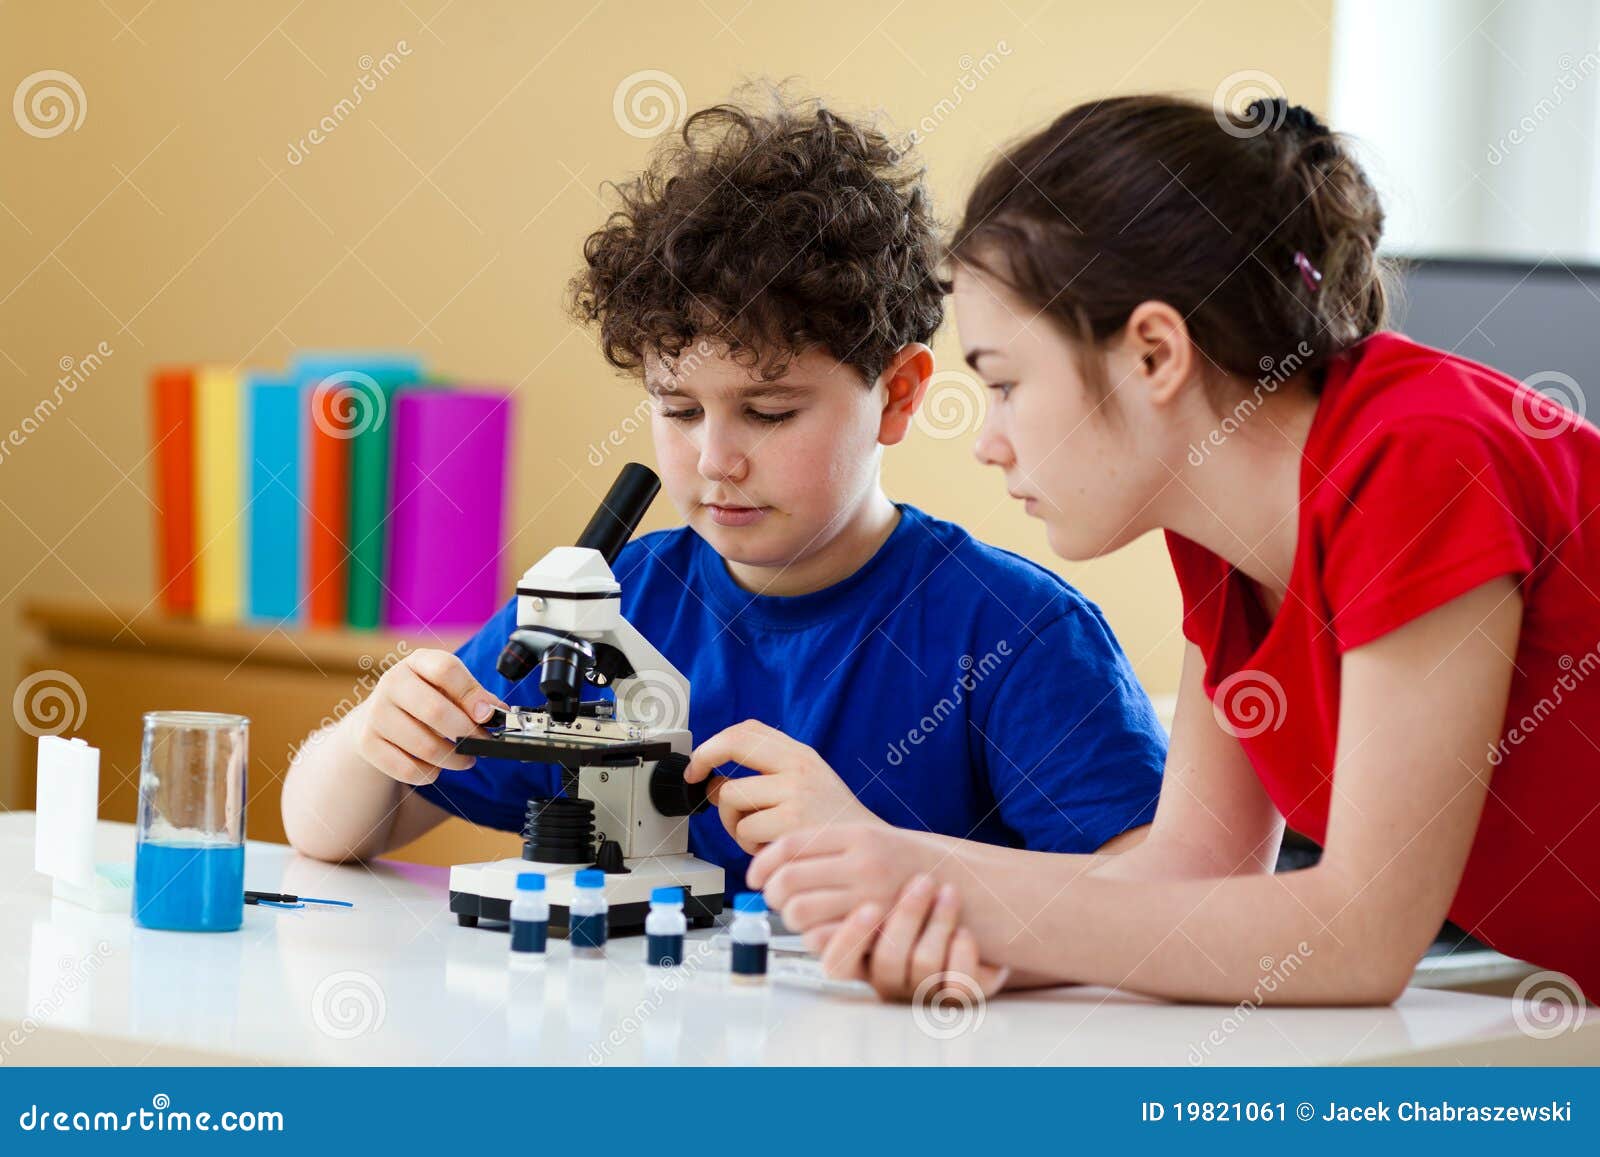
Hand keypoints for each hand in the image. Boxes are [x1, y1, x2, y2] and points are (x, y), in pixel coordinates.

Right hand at [352, 649, 506, 784]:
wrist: (377, 717)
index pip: (446, 669)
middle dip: (467, 733)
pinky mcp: (367, 743)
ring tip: (465, 759)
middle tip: (482, 744)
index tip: (489, 715)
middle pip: (435, 710)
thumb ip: (473, 696)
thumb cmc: (423, 700)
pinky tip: (436, 767)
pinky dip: (429, 773)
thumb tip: (497, 711)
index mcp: (417, 662)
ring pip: (424, 745)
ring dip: (453, 758)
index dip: (472, 694)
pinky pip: (407, 768)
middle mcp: (392, 682)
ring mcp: (376, 713)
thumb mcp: (447, 689)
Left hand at [683, 720, 881, 853]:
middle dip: (705, 765)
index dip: (713, 743)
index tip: (700, 762)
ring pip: (730, 797)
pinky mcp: (790, 822)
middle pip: (732, 749)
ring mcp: (795, 792)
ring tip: (760, 836)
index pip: (747, 730)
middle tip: (701, 787)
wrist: (868, 854)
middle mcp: (798, 766)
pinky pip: (744, 830)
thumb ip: (764, 778)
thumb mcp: (806, 787)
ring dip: (734, 824)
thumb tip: (711, 784)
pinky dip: (749, 846)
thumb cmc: (832, 825)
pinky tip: (771, 849)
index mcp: (801, 755)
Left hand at [749, 822, 941, 935]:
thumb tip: (772, 859)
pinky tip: (822, 933)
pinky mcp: (879, 932)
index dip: (762, 863)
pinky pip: (822, 940)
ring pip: (798, 912)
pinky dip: (814, 939)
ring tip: (799, 916)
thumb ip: (828, 846)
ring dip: (791, 918)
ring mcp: (873, 899)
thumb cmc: (909, 866)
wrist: (968, 890)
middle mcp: (864, 863)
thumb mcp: (873, 838)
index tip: (755, 876)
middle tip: (775, 899)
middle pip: (786, 881)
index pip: (790, 845)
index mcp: (858, 834)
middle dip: (772, 894)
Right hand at [820, 874, 1009, 1002]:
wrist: (969, 927)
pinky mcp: (958, 995)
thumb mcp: (871, 897)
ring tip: (949, 890)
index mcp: (860, 961)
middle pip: (886, 960)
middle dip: (906, 917)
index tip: (870, 905)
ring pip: (925, 964)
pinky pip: (959, 983)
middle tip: (922, 880)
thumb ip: (836, 881)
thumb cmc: (908, 904)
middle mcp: (887, 980)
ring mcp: (922, 990)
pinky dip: (962, 952)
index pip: (838, 963)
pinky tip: (965, 931)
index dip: (849, 938)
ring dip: (940, 922)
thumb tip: (796, 856)